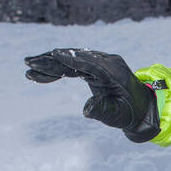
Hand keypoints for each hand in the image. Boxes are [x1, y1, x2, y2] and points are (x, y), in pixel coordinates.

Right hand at [24, 48, 159, 142]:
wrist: (141, 108)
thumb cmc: (129, 113)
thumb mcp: (117, 116)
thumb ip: (102, 111)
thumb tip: (86, 110)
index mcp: (114, 71)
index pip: (89, 62)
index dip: (70, 59)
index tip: (53, 54)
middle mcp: (107, 62)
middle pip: (75, 58)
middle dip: (51, 60)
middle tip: (29, 63)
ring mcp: (100, 62)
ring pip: (71, 60)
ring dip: (50, 64)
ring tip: (29, 68)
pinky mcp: (94, 66)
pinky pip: (73, 66)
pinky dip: (57, 70)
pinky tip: (40, 75)